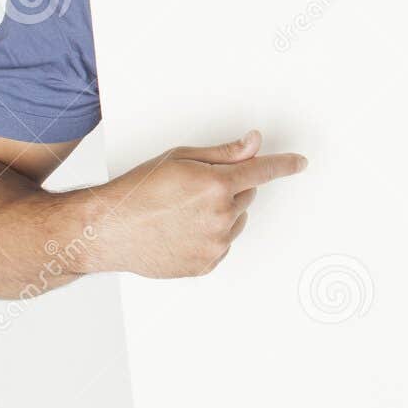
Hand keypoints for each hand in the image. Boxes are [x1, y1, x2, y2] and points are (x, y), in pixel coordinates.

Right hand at [85, 129, 306, 277]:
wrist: (108, 230)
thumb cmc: (137, 192)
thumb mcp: (179, 159)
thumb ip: (224, 153)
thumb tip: (254, 144)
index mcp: (216, 185)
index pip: (262, 171)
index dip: (284, 165)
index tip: (299, 163)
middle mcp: (221, 216)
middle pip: (246, 195)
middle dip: (229, 188)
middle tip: (194, 189)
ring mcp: (215, 244)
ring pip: (236, 221)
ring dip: (221, 213)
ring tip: (182, 212)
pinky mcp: (206, 264)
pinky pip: (222, 244)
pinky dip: (209, 236)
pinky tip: (180, 230)